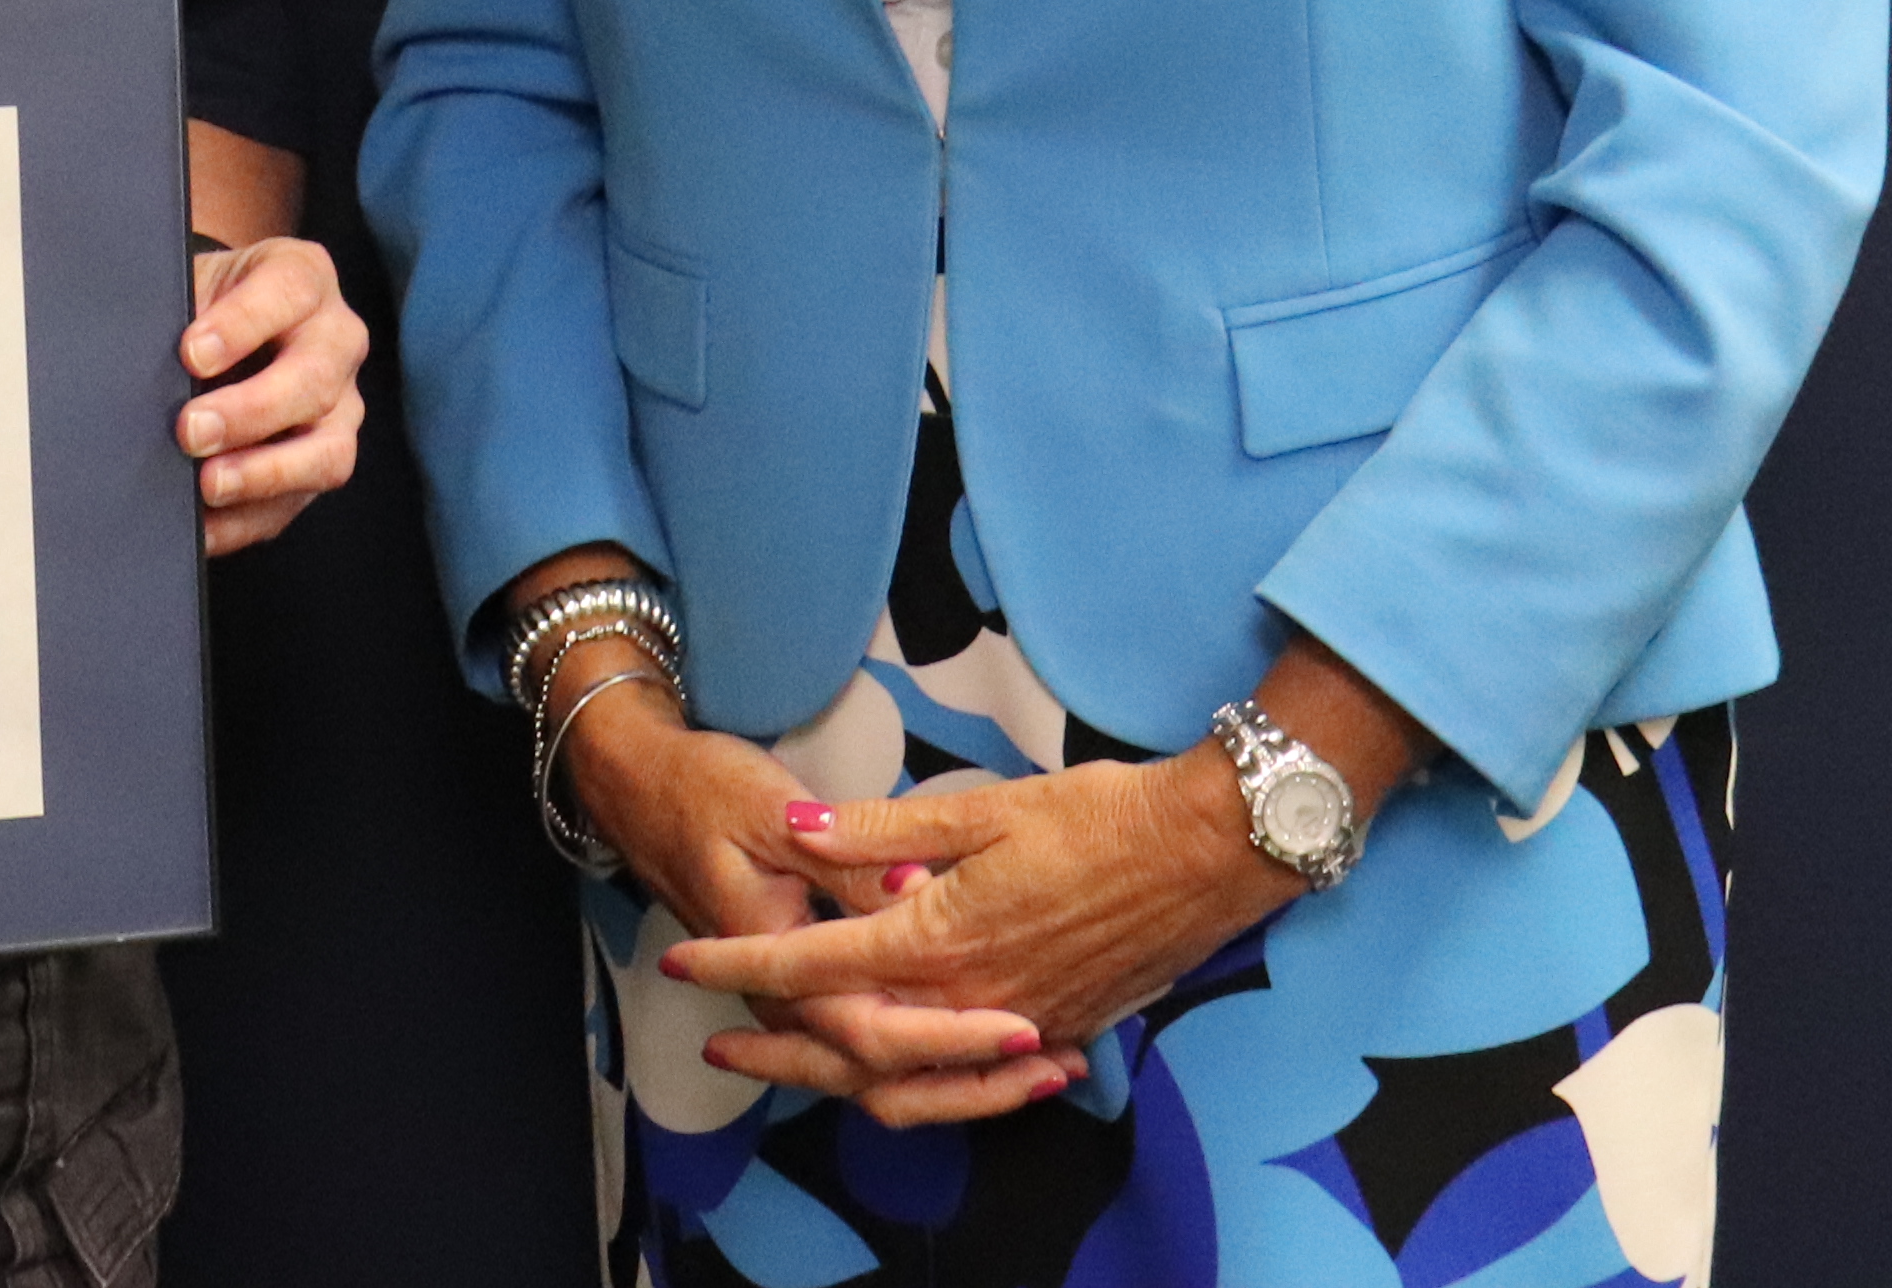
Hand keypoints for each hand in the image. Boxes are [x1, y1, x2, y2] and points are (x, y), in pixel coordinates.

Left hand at [172, 236, 364, 554]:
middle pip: (314, 379)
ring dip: (265, 473)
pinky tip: (203, 525)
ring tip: (207, 484)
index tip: (191, 354)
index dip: (242, 324)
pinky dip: (247, 519)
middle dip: (250, 410)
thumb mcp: (191, 283)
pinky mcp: (322, 461)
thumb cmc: (205, 304)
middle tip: (190, 429)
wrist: (223, 327)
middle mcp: (336, 340)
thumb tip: (132, 356)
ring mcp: (340, 407)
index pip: (288, 291)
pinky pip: (298, 502)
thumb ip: (175, 309)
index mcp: (303, 278)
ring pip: (328, 450)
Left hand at [662, 753, 1291, 1125]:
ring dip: (842, 1078)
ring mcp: (1016, 1025)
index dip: (739, 963)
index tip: (682, 959)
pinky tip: (904, 1061)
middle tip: (716, 1052)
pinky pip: (971, 1081)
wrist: (1208, 854)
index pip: (811, 965)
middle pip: (847, 1050)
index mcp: (936, 938)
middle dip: (774, 1054)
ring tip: (792, 1065)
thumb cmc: (1098, 816)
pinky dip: (926, 1084)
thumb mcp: (980, 807)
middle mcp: (970, 999)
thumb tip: (793, 827)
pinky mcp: (1058, 1031)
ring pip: (909, 1082)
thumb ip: (879, 828)